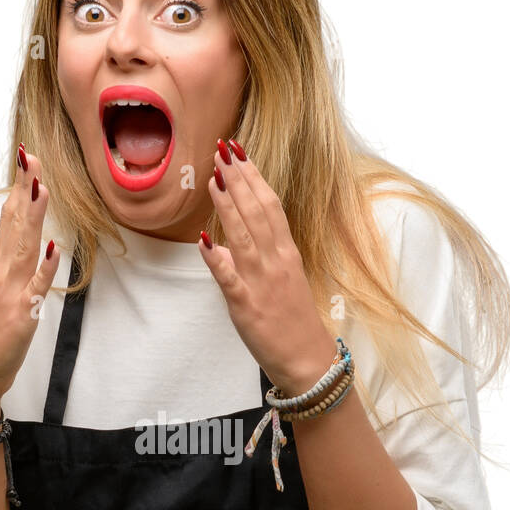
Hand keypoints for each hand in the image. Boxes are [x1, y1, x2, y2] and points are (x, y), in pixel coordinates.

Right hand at [0, 144, 56, 411]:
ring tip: (40, 186)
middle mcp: (1, 273)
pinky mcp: (21, 314)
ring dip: (32, 216)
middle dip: (24, 190)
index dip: (19, 190)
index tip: (28, 161)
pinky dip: (43, 268)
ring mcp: (10, 292)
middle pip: (14, 224)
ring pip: (23, 247)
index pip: (9, 220)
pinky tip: (51, 247)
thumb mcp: (3, 294)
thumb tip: (37, 246)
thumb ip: (18, 269)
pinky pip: (35, 287)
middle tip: (31, 157)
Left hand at [199, 139, 338, 392]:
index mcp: (286, 253)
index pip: (270, 206)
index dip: (254, 177)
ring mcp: (261, 282)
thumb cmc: (294, 320)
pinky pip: (228, 278)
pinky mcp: (246, 305)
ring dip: (228, 206)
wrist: (307, 359)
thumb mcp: (283, 279)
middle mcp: (275, 261)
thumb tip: (227, 239)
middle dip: (239, 179)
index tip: (239, 152)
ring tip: (215, 178)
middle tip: (222, 150)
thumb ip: (258, 256)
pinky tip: (203, 239)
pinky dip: (216, 259)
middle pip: (257, 212)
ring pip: (243, 236)